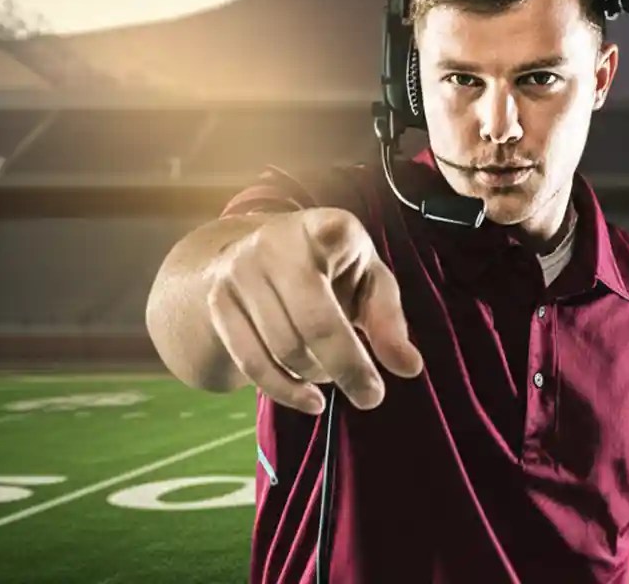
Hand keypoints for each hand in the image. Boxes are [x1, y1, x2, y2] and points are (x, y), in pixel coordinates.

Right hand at [205, 207, 420, 413]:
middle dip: (348, 366)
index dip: (332, 235)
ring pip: (285, 348)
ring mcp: (241, 271)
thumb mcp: (366, 282)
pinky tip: (312, 401)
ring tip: (335, 377)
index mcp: (323, 227)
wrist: (253, 260)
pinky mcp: (218, 303)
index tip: (335, 236)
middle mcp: (276, 243)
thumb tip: (410, 368)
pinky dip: (286, 391)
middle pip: (315, 320)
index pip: (331, 229)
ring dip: (318, 375)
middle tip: (373, 397)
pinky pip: (252, 362)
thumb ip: (388, 321)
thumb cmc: (329, 272)